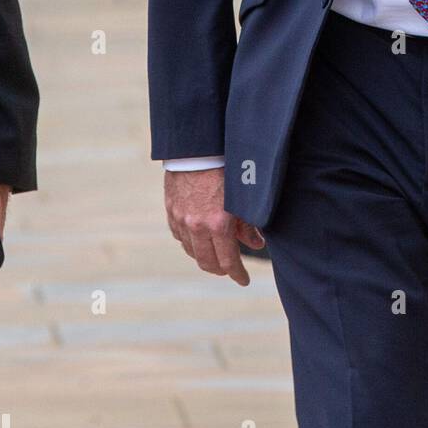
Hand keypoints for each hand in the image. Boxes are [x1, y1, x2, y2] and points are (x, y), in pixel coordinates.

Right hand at [164, 167, 264, 284]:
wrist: (197, 147)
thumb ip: (248, 225)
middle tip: (230, 269)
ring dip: (205, 256)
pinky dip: (190, 242)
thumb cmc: (226, 167)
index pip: (228, 262)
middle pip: (207, 263)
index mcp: (218, 224)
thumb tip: (257, 244)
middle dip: (221, 269)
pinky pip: (180, 236)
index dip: (237, 274)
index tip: (243, 280)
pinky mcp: (171, 211)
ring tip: (216, 253)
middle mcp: (197, 226)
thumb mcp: (243, 197)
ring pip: (191, 251)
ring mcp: (181, 220)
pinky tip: (198, 238)